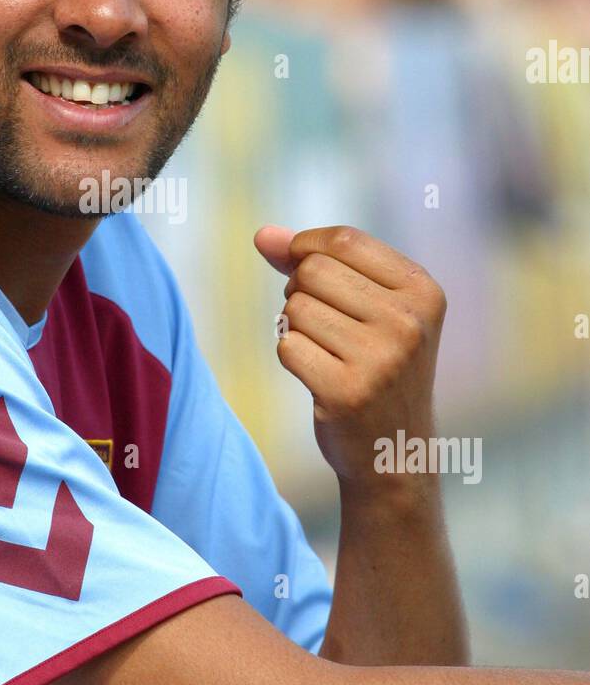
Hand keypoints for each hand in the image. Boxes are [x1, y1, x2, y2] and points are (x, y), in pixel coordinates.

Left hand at [254, 224, 446, 484]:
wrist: (394, 450)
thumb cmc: (375, 364)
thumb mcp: (366, 305)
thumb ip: (313, 261)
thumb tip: (262, 234)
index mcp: (423, 291)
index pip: (344, 240)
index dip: (306, 247)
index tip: (302, 268)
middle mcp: (408, 322)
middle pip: (314, 271)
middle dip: (300, 290)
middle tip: (323, 323)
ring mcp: (381, 359)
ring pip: (295, 308)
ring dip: (295, 326)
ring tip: (326, 350)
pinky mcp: (346, 393)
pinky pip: (287, 346)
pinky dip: (292, 356)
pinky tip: (319, 375)